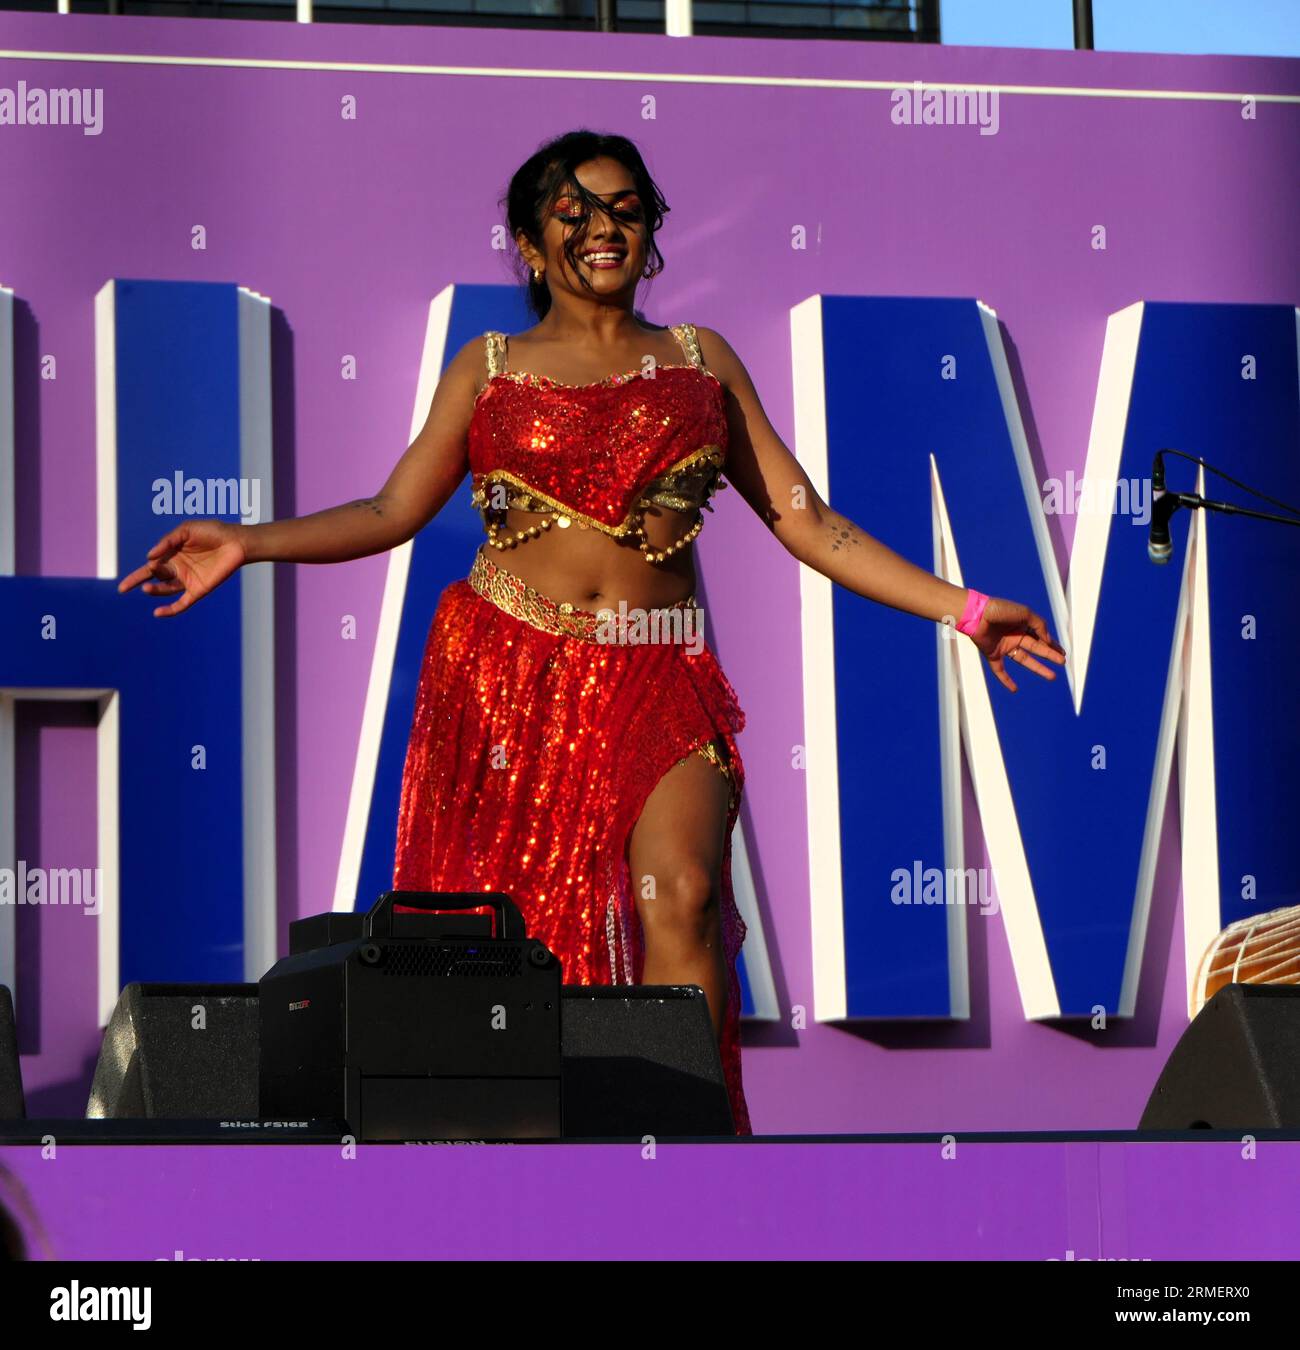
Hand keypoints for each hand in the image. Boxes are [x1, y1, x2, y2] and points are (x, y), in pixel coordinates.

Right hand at [117, 519, 247, 617]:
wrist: (235, 542)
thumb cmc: (212, 532)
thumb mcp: (186, 530)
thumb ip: (167, 541)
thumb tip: (149, 557)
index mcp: (171, 555)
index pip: (149, 567)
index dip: (138, 575)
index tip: (134, 578)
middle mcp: (177, 569)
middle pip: (155, 577)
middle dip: (145, 577)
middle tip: (149, 570)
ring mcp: (188, 580)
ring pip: (165, 589)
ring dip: (155, 590)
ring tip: (147, 588)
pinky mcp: (198, 590)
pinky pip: (182, 603)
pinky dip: (171, 610)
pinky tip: (157, 613)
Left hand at [967, 596, 1066, 692]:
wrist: (977, 614)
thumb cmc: (1001, 610)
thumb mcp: (1026, 614)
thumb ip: (1040, 627)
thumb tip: (1049, 642)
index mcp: (1022, 625)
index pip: (1040, 637)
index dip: (1052, 645)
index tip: (1062, 653)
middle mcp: (1014, 636)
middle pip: (1035, 649)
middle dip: (1049, 656)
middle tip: (1062, 662)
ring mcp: (1004, 646)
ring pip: (1024, 660)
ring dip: (1038, 668)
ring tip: (1052, 676)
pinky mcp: (992, 654)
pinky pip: (999, 670)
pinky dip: (1006, 680)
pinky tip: (1014, 689)